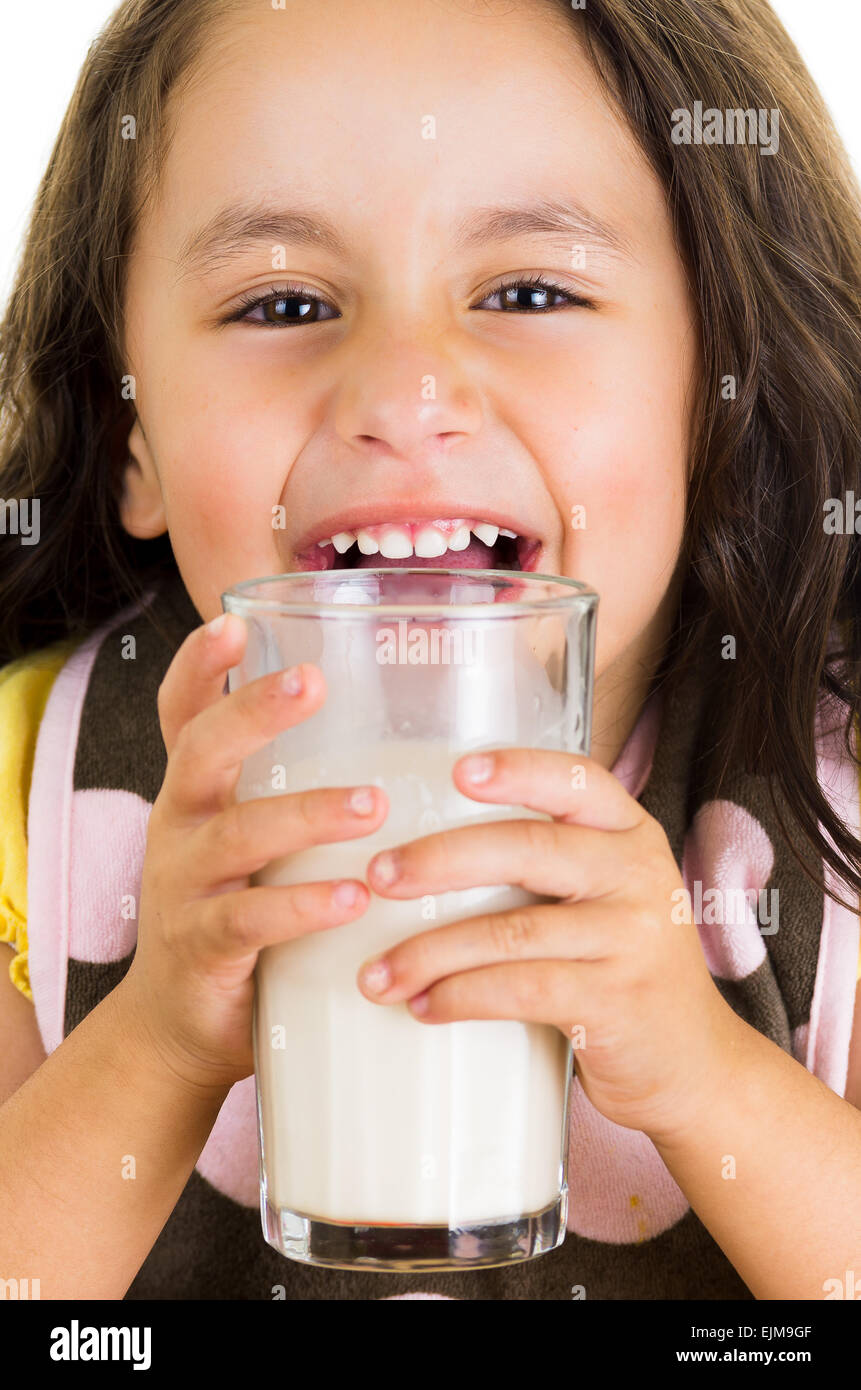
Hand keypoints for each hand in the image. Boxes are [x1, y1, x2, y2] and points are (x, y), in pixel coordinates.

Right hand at [120, 623, 386, 1095]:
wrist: (180, 1025)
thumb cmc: (240, 915)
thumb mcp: (252, 845)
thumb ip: (297, 795)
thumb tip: (407, 746)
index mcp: (196, 794)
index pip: (182, 714)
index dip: (198, 666)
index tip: (231, 621)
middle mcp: (179, 827)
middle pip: (201, 752)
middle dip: (254, 712)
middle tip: (313, 682)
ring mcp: (184, 888)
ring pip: (238, 835)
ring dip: (307, 813)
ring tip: (374, 805)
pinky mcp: (203, 950)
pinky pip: (250, 921)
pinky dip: (302, 906)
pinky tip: (353, 899)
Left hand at [355, 747, 739, 1146]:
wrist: (695, 1066)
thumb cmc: (626, 971)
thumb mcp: (610, 898)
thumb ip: (553, 867)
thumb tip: (427, 853)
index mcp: (631, 836)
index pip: (577, 781)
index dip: (518, 769)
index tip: (458, 769)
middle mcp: (638, 875)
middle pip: (526, 849)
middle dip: (440, 860)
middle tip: (378, 875)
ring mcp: (632, 938)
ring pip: (510, 931)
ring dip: (430, 951)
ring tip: (378, 972)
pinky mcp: (614, 1001)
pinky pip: (519, 989)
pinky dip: (461, 997)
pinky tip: (426, 1005)